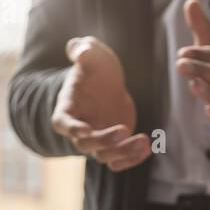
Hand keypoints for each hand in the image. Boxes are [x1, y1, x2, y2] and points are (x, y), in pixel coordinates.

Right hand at [51, 36, 151, 170]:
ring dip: (122, 153)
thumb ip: (82, 50)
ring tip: (143, 141)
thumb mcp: (90, 53)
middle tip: (123, 130)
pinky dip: (132, 159)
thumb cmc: (94, 66)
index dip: (73, 130)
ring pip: (104, 156)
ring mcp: (97, 139)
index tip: (86, 130)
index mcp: (67, 109)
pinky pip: (119, 160)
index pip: (63, 124)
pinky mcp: (114, 144)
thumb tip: (78, 49)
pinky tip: (147, 148)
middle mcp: (79, 129)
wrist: (107, 81)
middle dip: (103, 142)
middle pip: (86, 145)